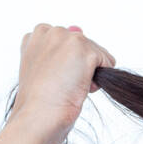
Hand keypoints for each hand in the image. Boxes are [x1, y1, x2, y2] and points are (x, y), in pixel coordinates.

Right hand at [9, 23, 116, 141]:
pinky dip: (100, 79)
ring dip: (90, 73)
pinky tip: (79, 87)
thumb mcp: (45, 70)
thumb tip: (77, 27)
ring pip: (97, 53)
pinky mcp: (83, 48)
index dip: (67, 64)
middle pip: (85, 46)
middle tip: (61, 85)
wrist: (38, 116)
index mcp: (34, 37)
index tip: (54, 79)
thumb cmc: (39, 102)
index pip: (67, 43)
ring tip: (68, 86)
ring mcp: (66, 38)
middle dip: (79, 66)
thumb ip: (61, 48)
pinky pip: (108, 62)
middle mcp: (49, 31)